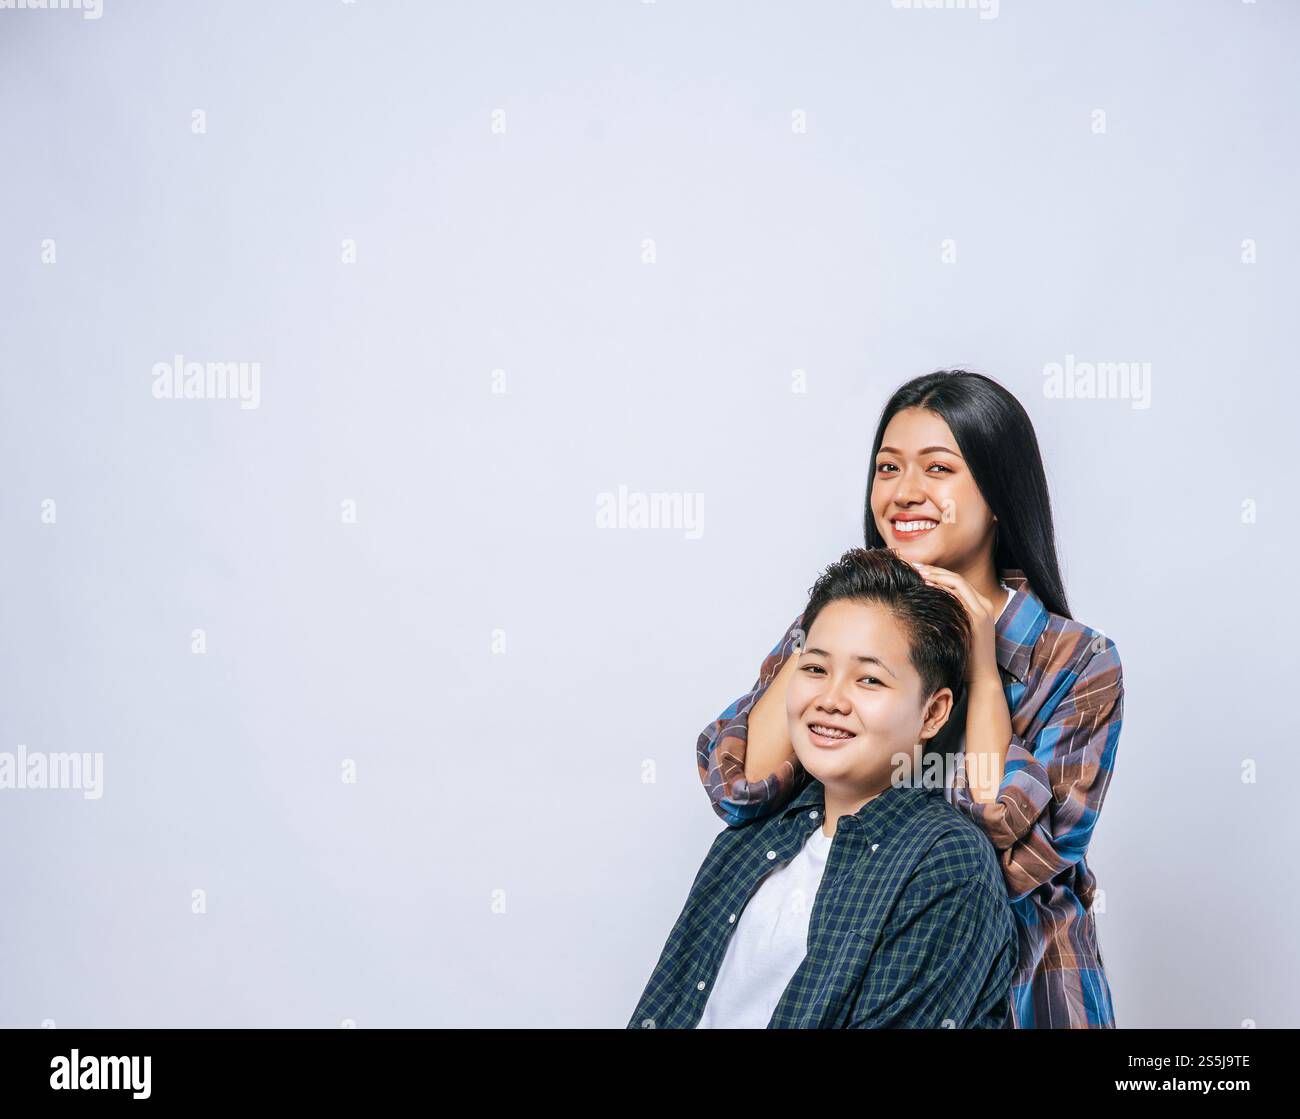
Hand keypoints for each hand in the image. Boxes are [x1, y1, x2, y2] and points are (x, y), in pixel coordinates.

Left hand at [909, 563, 999, 684]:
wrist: (981, 678)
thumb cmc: (964, 658)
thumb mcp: (957, 631)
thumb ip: (949, 617)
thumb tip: (925, 607)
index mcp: (981, 606)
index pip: (957, 582)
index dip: (938, 574)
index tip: (918, 571)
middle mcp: (984, 605)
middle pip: (957, 578)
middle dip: (935, 570)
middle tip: (914, 566)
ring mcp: (983, 611)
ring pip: (958, 583)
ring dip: (936, 575)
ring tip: (917, 572)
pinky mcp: (978, 619)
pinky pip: (958, 596)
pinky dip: (942, 588)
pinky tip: (926, 586)